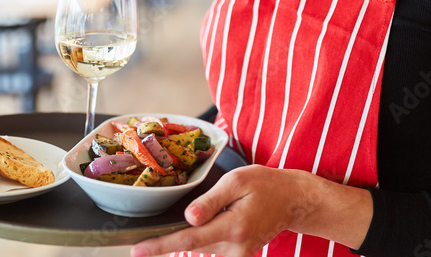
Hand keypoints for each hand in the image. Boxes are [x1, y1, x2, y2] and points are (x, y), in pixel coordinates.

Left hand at [130, 165, 370, 256]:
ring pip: (200, 250)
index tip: (137, 250)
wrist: (294, 201)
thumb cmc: (266, 185)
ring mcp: (238, 254)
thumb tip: (188, 218)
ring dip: (184, 241)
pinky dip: (198, 241)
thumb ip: (211, 200)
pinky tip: (194, 229)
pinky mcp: (239, 254)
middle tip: (141, 242)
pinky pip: (211, 249)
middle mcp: (234, 247)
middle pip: (191, 249)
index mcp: (232, 227)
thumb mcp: (238, 181)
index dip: (160, 246)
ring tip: (166, 235)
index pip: (188, 240)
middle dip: (167, 244)